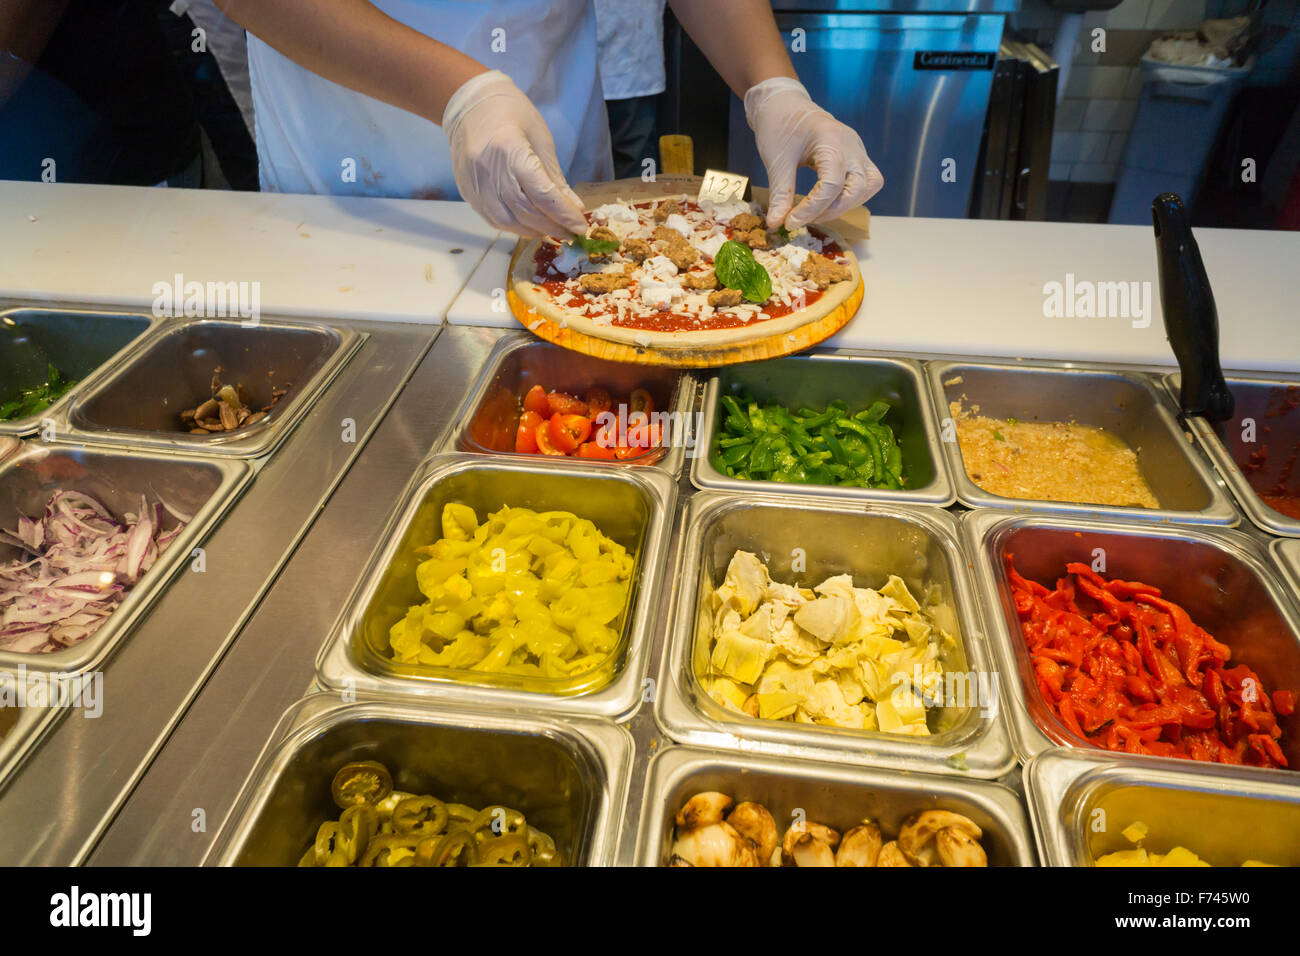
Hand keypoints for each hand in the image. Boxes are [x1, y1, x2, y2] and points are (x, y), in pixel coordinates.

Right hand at [443, 70, 587, 236]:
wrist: (470, 106)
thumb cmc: (511, 115)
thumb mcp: (541, 139)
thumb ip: (555, 178)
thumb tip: (574, 208)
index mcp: (510, 150)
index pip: (542, 194)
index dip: (564, 215)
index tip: (581, 227)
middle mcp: (489, 171)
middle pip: (525, 212)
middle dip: (552, 226)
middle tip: (571, 232)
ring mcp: (475, 184)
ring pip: (508, 222)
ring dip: (534, 230)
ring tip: (552, 229)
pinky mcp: (467, 193)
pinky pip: (493, 219)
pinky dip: (515, 226)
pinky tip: (530, 224)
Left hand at [744, 77, 882, 230]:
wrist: (785, 105)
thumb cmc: (779, 127)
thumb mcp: (776, 161)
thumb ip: (780, 194)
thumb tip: (776, 224)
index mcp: (830, 140)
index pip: (831, 184)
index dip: (811, 209)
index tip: (789, 222)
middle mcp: (851, 145)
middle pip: (858, 188)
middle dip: (832, 210)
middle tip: (803, 218)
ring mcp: (857, 150)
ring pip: (869, 185)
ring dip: (846, 205)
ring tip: (817, 211)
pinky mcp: (857, 156)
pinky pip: (867, 181)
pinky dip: (851, 196)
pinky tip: (827, 202)